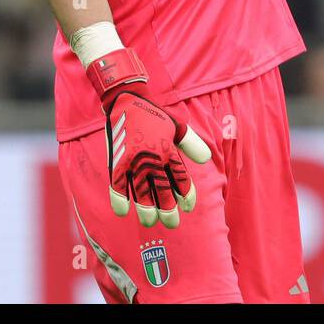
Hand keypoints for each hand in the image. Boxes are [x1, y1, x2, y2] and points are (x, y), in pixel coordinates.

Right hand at [86, 48, 210, 228]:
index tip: (188, 207)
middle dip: (168, 208)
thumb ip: (192, 143)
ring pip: (141, 190)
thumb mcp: (177, 125)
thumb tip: (206, 158)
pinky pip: (117, 183)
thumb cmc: (154, 114)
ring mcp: (134, 159)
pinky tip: (123, 212)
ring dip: (146, 208)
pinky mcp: (117, 159)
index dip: (185, 193)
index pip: (180, 177)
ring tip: (151, 222)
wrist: (127, 100)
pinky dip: (119, 197)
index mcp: (169, 149)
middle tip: (172, 224)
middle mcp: (153, 157)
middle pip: (162, 188)